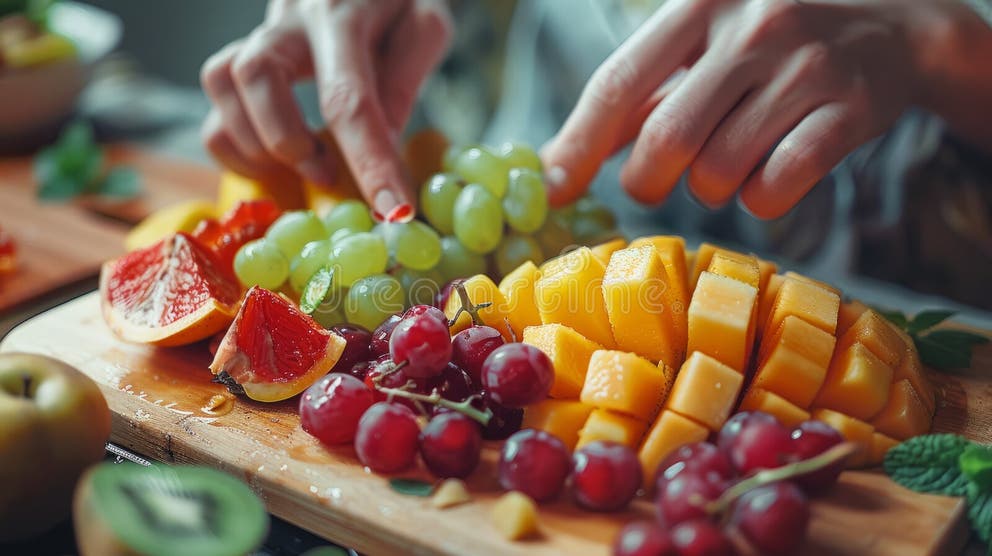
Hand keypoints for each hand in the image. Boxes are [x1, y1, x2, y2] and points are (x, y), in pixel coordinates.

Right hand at [200, 0, 452, 214]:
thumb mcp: (424, 24)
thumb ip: (404, 78)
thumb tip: (382, 141)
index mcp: (343, 12)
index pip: (350, 97)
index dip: (369, 162)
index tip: (392, 211)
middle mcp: (291, 16)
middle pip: (256, 76)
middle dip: (289, 142)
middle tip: (329, 177)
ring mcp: (261, 30)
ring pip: (223, 82)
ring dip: (258, 142)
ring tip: (308, 167)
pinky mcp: (245, 47)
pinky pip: (216, 93)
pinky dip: (236, 138)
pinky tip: (277, 159)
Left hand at [541, 0, 991, 217]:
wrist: (893, 30)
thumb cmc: (771, 45)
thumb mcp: (704, 45)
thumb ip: (643, 93)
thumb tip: (562, 161)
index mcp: (699, 4)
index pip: (618, 83)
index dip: (578, 145)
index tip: (551, 191)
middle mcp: (752, 26)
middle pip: (666, 140)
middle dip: (648, 180)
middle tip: (656, 182)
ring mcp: (805, 66)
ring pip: (719, 172)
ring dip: (710, 187)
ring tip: (729, 162)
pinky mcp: (849, 110)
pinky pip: (775, 188)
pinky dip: (760, 199)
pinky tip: (771, 173)